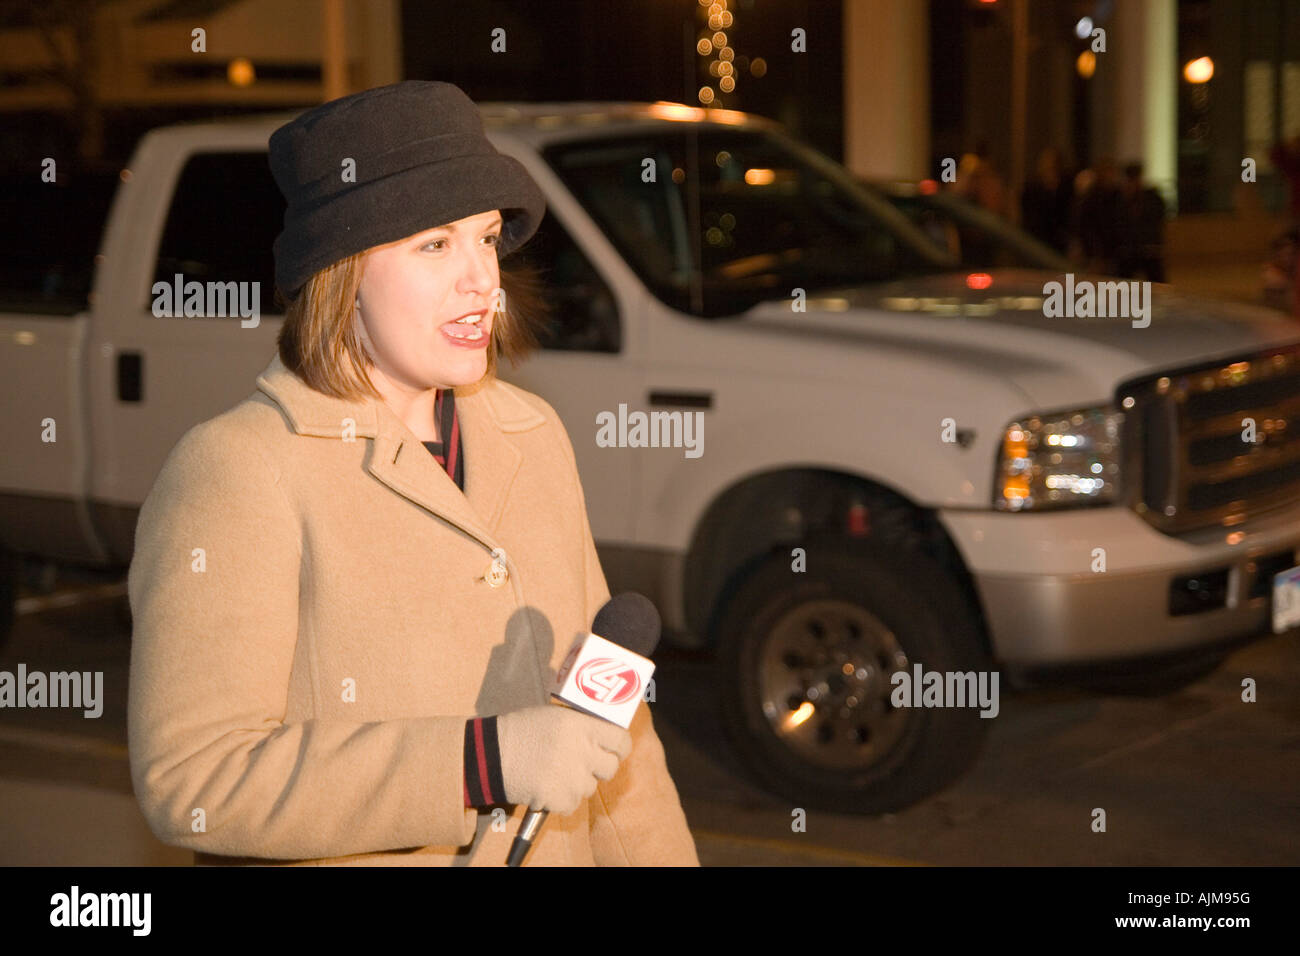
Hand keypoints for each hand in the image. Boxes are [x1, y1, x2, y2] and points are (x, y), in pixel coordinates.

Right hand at [496, 705, 632, 814]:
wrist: (492, 755)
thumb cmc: (522, 730)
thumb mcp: (554, 714)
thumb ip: (582, 723)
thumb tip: (604, 731)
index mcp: (582, 727)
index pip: (621, 741)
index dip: (620, 746)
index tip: (616, 748)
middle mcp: (582, 752)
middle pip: (611, 767)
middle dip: (601, 766)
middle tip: (586, 762)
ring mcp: (572, 779)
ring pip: (590, 787)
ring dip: (578, 783)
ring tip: (557, 771)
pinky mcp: (560, 800)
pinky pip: (573, 804)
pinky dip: (562, 799)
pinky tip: (547, 785)